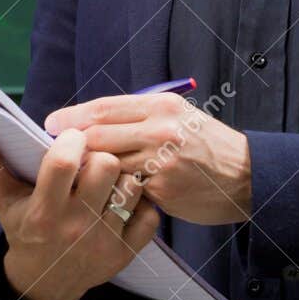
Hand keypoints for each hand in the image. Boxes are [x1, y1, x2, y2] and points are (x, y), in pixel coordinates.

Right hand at [0, 123, 159, 299]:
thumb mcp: (2, 198)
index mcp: (43, 212)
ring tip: (108, 181)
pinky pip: (150, 215)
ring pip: (132, 187)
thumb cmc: (23, 228)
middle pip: (106, 167)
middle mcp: (75, 227)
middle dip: (101, 155)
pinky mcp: (126, 254)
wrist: (44, 282)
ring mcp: (103, 243)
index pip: (65, 163)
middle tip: (92, 160)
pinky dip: (141, 205)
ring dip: (123, 178)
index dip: (71, 141)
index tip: (70, 140)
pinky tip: (123, 203)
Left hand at [44, 91, 251, 225]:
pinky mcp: (161, 189)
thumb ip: (140, 117)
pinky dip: (109, 190)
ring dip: (86, 170)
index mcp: (160, 106)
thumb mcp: (179, 117)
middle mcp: (159, 129)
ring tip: (71, 173)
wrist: (247, 176)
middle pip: (97, 134)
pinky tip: (99, 193)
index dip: (71, 117)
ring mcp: (160, 160)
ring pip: (106, 163)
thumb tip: (93, 121)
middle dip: (70, 144)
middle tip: (52, 151)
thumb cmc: (208, 145)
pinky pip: (124, 189)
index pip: (103, 108)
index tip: (51, 124)